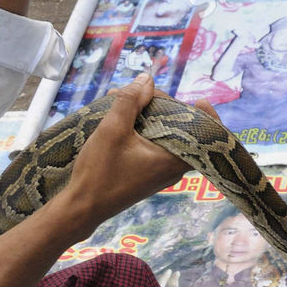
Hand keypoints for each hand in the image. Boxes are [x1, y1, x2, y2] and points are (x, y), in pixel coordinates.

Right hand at [63, 77, 218, 233]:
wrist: (82, 207)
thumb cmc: (99, 172)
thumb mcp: (112, 130)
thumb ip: (130, 101)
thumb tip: (147, 79)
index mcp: (173, 159)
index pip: (203, 135)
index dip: (204, 115)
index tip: (199, 100)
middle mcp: (173, 168)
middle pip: (180, 129)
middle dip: (162, 106)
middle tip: (139, 92)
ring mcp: (160, 172)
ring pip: (164, 136)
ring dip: (148, 116)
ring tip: (123, 101)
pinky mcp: (148, 174)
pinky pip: (153, 146)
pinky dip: (142, 131)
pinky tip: (121, 119)